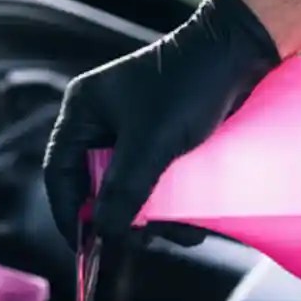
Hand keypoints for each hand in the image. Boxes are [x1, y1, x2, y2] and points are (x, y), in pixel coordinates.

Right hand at [42, 0, 279, 246]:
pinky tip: (192, 221)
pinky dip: (171, 206)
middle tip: (142, 241)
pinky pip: (155, 183)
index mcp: (84, 111)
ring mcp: (133, 133)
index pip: (59, 171)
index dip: (69, 212)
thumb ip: (125, 189)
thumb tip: (104, 233)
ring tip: (181, 232)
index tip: (85, 247)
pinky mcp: (162, 142)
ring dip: (153, 218)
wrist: (241, 53)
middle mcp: (102, 122)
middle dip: (121, 218)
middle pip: (96, 186)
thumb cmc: (189, 86)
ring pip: (130, 190)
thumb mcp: (152, 143)